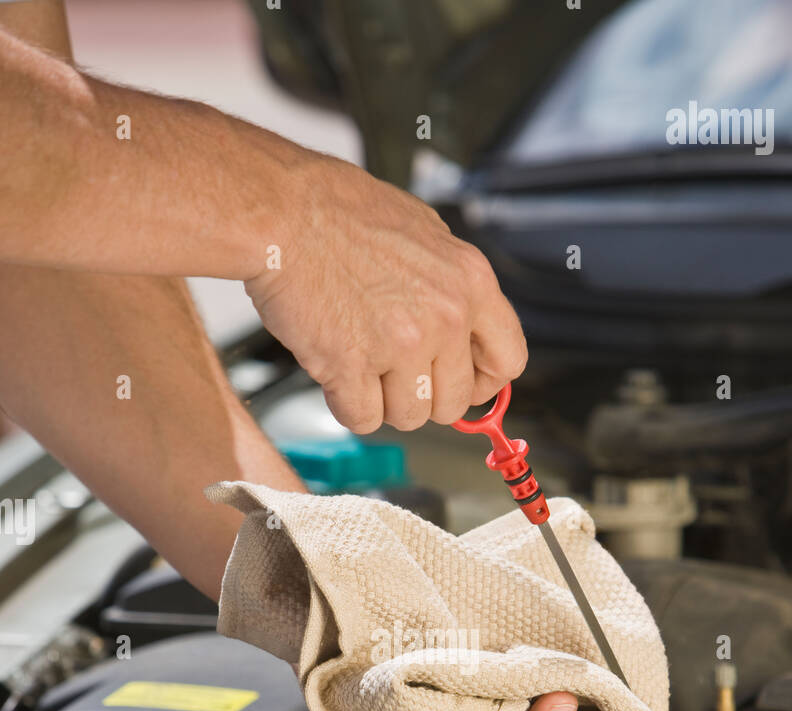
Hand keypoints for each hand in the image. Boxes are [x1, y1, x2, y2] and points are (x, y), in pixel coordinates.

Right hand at [246, 153, 526, 433]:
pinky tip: (334, 368)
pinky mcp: (352, 366)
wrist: (282, 210)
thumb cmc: (340, 214)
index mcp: (470, 281)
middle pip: (453, 401)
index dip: (482, 383)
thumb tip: (466, 335)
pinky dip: (346, 403)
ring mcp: (400, 344)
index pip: (508, 360)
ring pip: (409, 417)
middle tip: (392, 370)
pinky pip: (363, 418)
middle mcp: (444, 316)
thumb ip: (452, 288)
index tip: (462, 383)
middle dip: (423, 396)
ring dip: (382, 400)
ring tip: (358, 358)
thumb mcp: (425, 234)